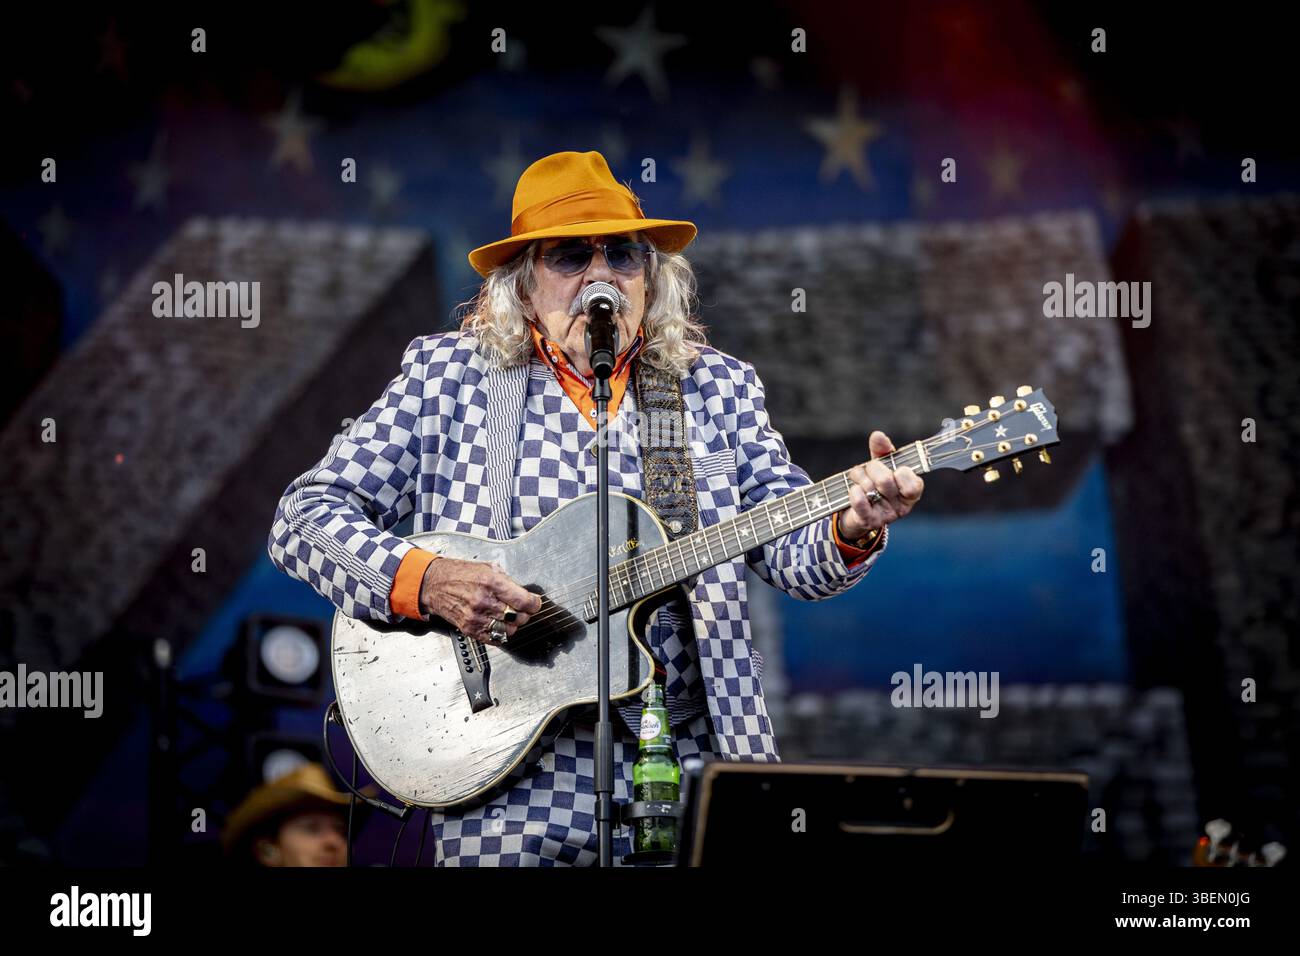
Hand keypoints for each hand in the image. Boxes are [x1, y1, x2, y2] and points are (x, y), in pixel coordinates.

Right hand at [418, 558, 542, 644]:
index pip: (523, 601)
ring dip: (513, 624)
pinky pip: (494, 638)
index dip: (534, 603)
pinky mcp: (469, 629)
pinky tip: (498, 623)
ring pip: (508, 630)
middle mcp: (484, 601)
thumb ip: (507, 581)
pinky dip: (500, 633)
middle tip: (522, 609)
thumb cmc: (460, 573)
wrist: (434, 584)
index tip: (534, 603)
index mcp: (491, 582)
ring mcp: (476, 617)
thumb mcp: (487, 567)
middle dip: (524, 613)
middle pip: (518, 617)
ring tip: (508, 616)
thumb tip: (523, 593)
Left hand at [837, 430, 923, 541]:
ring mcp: (886, 516)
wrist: (857, 513)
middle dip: (872, 468)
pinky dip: (854, 491)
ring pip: (870, 487)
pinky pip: (859, 501)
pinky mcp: (868, 521)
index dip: (901, 472)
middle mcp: (902, 507)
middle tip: (868, 469)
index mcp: (911, 493)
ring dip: (859, 477)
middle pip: (885, 481)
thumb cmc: (875, 485)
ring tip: (857, 478)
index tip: (895, 469)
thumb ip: (882, 450)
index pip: (913, 483)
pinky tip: (853, 489)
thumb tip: (878, 436)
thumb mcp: (882, 466)